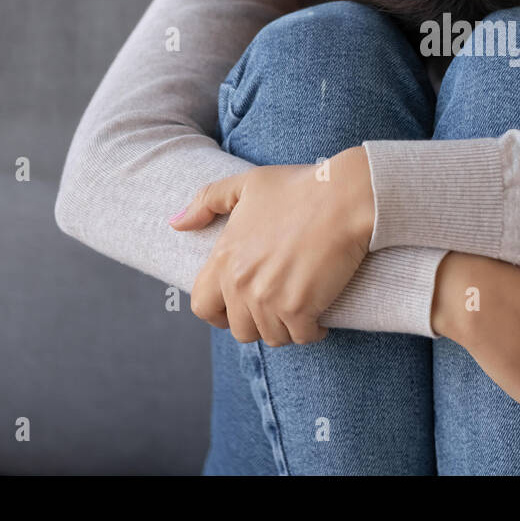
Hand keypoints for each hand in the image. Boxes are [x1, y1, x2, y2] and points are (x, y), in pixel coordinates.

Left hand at [172, 146, 375, 345]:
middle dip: (259, 323)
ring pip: (271, 337)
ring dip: (287, 328)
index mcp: (225, 257)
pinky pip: (301, 337)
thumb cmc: (300, 187)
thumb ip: (208, 201)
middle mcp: (240, 282)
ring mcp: (268, 298)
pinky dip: (313, 331)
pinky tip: (321, 317)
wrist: (344, 198)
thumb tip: (176, 223)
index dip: (219, 313)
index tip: (240, 309)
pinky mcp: (298, 308)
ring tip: (302, 310)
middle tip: (280, 308)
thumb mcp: (248, 183)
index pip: (202, 306)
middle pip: (239, 329)